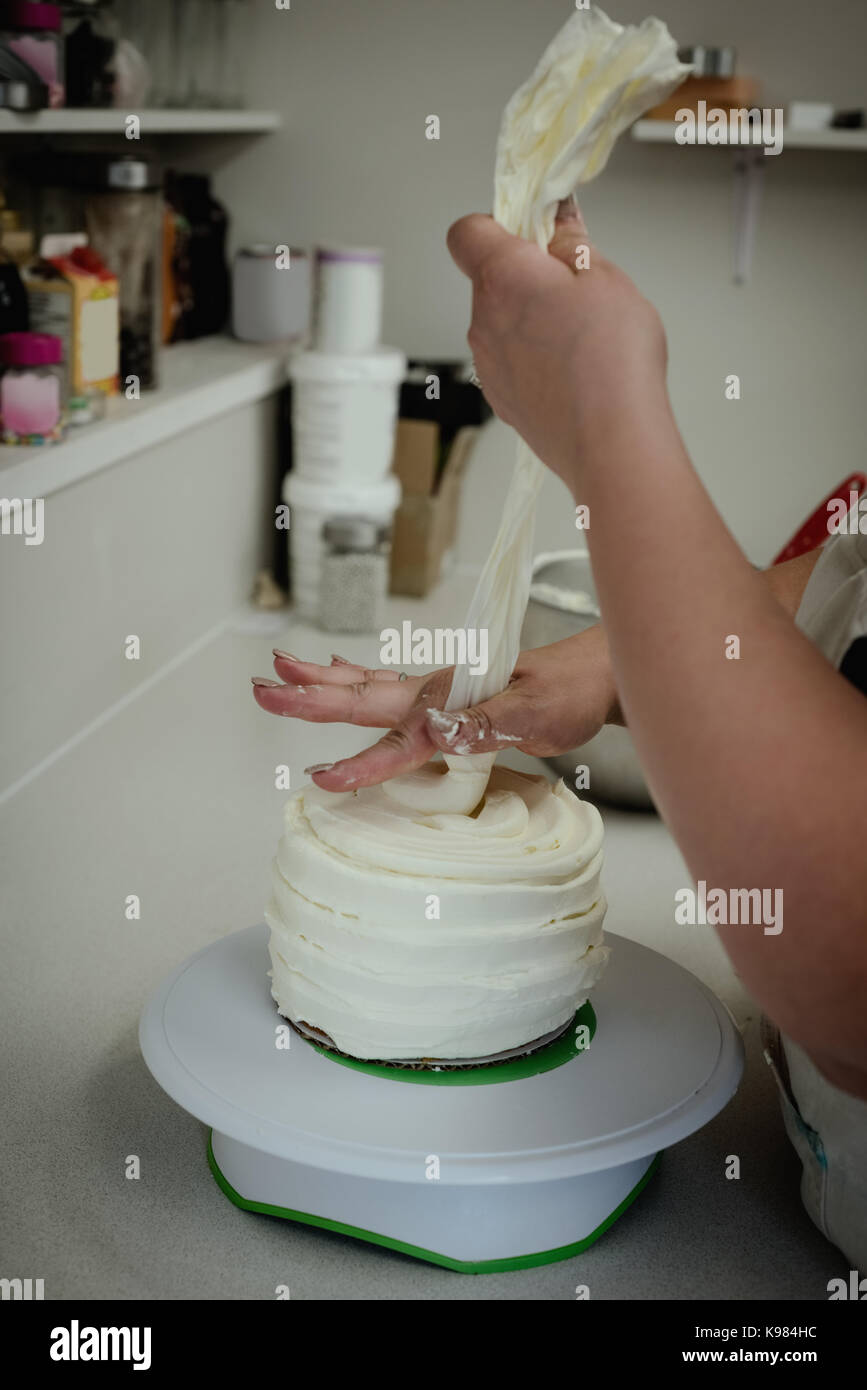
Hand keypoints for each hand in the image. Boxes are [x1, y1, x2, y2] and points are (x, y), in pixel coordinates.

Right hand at [251, 626, 620, 790]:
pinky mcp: (447, 696)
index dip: (361, 761)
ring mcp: (439, 692)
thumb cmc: (567, 693)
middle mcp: (437, 693)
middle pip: (363, 698)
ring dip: (325, 683)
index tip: (324, 778)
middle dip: (311, 697)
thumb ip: (485, 722)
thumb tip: (436, 731)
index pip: (398, 737)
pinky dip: (357, 680)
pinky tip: (341, 672)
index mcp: (451, 700)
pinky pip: (390, 688)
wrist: (591, 673)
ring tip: (282, 672)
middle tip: (263, 689)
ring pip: (369, 687)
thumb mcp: (535, 713)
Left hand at [448, 200, 667, 486]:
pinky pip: (511, 361)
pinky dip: (534, 357)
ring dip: (532, 318)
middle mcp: (483, 322)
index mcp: (502, 278)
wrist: (610, 442)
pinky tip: (573, 369)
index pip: (467, 231)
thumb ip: (573, 243)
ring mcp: (489, 365)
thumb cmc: (610, 362)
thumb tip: (558, 223)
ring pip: (501, 324)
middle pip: (490, 280)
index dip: (498, 224)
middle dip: (526, 274)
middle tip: (574, 284)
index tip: (535, 229)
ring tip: (581, 334)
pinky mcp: (502, 399)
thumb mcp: (606, 278)